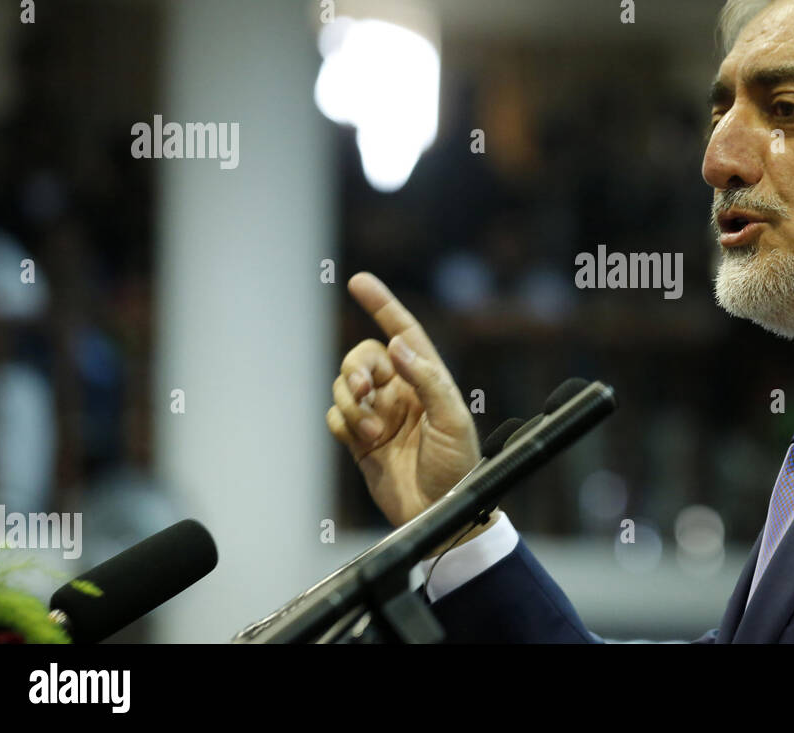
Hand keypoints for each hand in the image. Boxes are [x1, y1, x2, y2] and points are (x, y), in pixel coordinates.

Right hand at [326, 272, 480, 529]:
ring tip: (370, 430)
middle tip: (364, 393)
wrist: (440, 513)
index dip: (382, 305)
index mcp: (427, 380)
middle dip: (356, 369)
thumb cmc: (457, 468)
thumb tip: (397, 346)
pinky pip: (336, 416)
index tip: (359, 282)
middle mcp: (401, 391)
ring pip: (344, 386)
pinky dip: (341, 421)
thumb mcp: (453, 421)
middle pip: (363, 358)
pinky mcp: (360, 439)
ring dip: (349, 402)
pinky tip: (360, 439)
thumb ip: (427, 381)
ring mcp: (378, 414)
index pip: (402, 333)